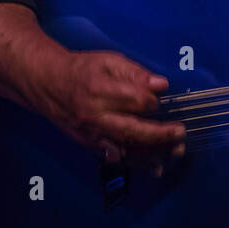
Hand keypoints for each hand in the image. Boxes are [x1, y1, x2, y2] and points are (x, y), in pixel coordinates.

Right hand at [34, 50, 185, 170]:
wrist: (47, 84)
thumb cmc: (82, 69)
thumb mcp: (108, 61)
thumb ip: (135, 73)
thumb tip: (161, 85)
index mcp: (100, 91)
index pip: (134, 101)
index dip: (153, 102)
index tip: (164, 98)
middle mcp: (95, 116)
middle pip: (131, 130)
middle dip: (160, 134)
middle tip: (181, 133)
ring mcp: (91, 134)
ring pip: (125, 148)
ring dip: (153, 153)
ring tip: (176, 152)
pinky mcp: (89, 144)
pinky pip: (116, 157)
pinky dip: (137, 163)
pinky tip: (156, 166)